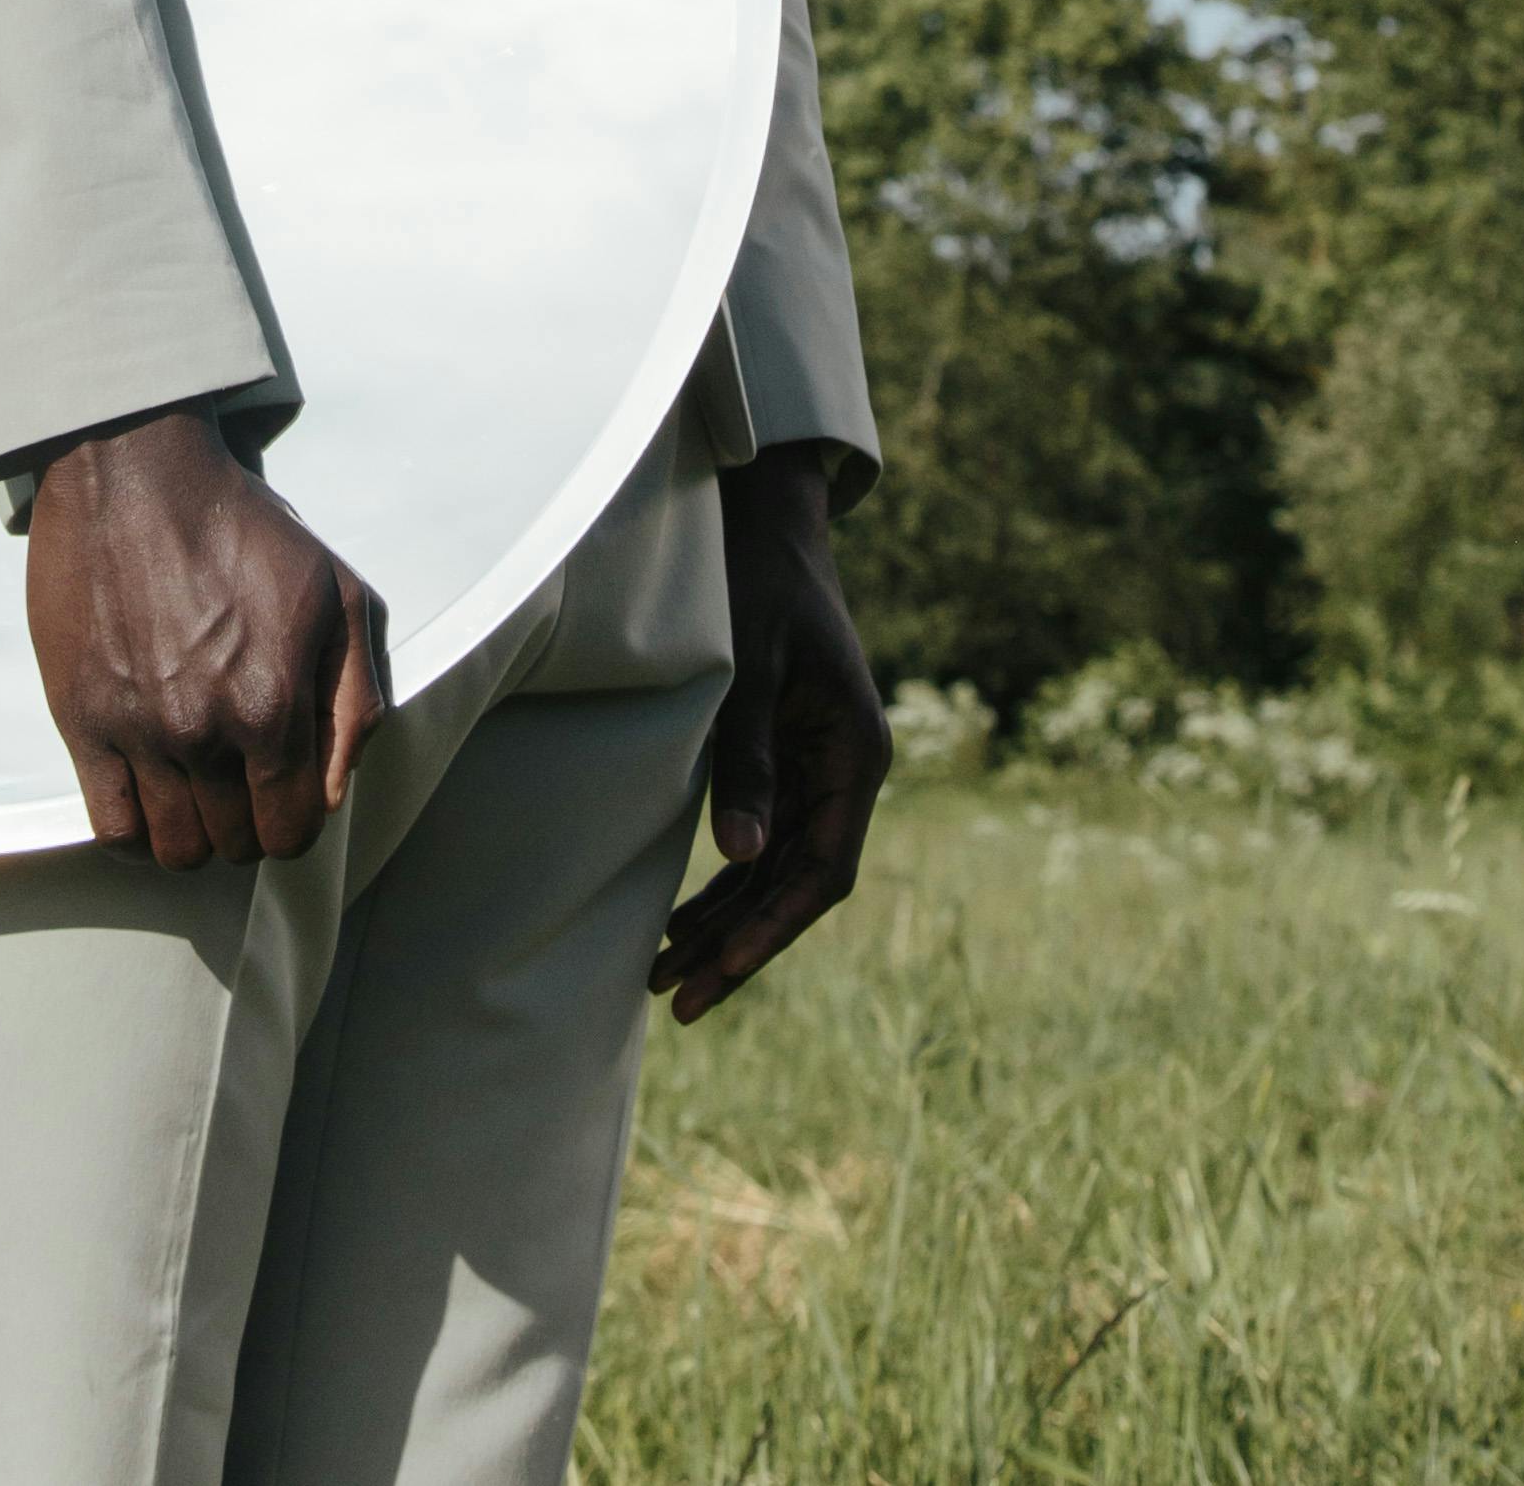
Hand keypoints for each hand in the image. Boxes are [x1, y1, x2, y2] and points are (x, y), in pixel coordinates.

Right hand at [25, 404, 389, 865]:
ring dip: (194, 829)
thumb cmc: (239, 525)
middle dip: (247, 819)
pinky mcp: (80, 720)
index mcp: (273, 703)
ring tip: (196, 785)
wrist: (133, 467)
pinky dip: (136, 829)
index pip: (293, 830)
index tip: (283, 792)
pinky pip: (111, 827)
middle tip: (239, 774)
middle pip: (235, 844)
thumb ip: (355, 698)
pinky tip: (149, 792)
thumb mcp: (334, 591)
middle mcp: (204, 729)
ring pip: (175, 849)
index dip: (295, 818)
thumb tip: (337, 788)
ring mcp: (137, 730)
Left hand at [647, 446, 889, 1022]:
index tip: (719, 973)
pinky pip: (762, 843)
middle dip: (740, 945)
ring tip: (665, 978)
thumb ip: (747, 759)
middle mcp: (846, 773)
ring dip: (727, 925)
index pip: (823, 872)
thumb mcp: (750, 669)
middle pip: (798, 886)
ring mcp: (820, 771)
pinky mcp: (789, 762)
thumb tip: (739, 857)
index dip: (771, 931)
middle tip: (676, 999)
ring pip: (778, 873)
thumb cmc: (757, 585)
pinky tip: (681, 922)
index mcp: (857, 755)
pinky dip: (725, 885)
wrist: (764, 525)